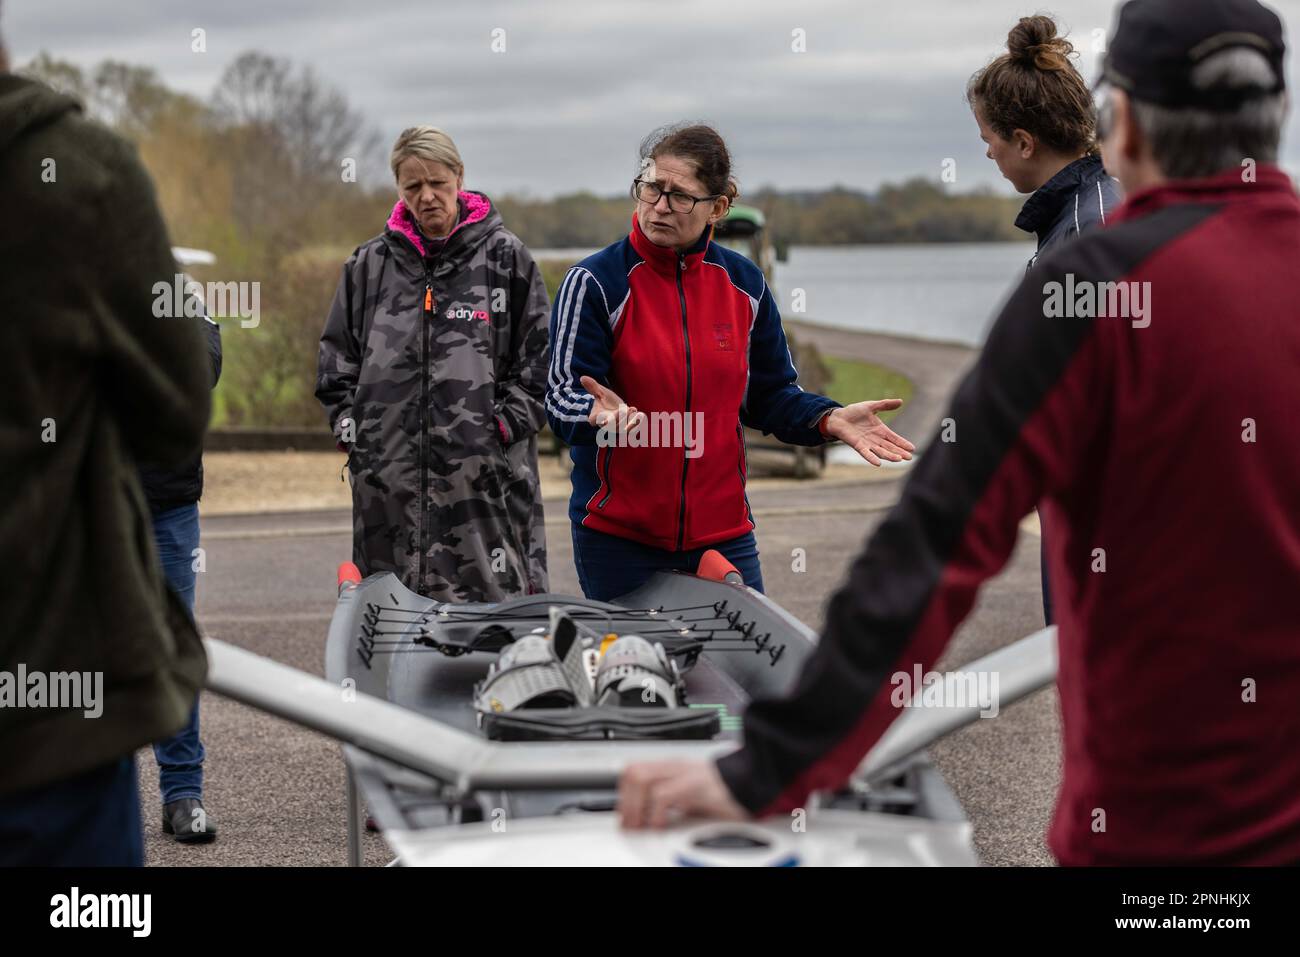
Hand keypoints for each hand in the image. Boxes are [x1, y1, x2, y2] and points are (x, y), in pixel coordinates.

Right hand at [580, 375, 644, 433]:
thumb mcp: (599, 392)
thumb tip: (583, 378)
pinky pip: (632, 430)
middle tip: (625, 410)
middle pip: (611, 425)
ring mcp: (617, 428)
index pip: (596, 420)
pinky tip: (641, 416)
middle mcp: (606, 425)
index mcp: (596, 416)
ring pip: (622, 429)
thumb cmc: (604, 400)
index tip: (604, 421)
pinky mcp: (626, 428)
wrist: (613, 408)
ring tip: (635, 413)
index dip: (600, 421)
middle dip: (618, 419)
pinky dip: (637, 424)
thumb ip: (592, 386)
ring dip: (630, 423)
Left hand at [618, 760, 750, 828]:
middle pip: (633, 771)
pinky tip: (660, 825)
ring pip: (642, 777)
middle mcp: (676, 767)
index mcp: (674, 768)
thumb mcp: (693, 797)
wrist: (755, 782)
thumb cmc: (728, 792)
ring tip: (640, 825)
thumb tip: (653, 819)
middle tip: (629, 824)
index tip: (625, 817)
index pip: (635, 770)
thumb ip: (673, 803)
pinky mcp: (695, 784)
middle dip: (625, 800)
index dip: (624, 795)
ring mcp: (684, 773)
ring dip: (635, 806)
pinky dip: (655, 813)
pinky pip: (664, 794)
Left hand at [821, 401, 915, 465]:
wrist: (838, 417)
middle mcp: (875, 439)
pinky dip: (871, 458)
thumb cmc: (854, 412)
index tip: (912, 449)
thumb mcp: (871, 406)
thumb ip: (885, 405)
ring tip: (899, 459)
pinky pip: (866, 453)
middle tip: (909, 458)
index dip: (903, 443)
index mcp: (880, 430)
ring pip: (881, 451)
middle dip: (900, 452)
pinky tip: (878, 463)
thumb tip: (901, 401)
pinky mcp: (858, 445)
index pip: (894, 438)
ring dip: (889, 456)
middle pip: (890, 447)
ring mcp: (867, 443)